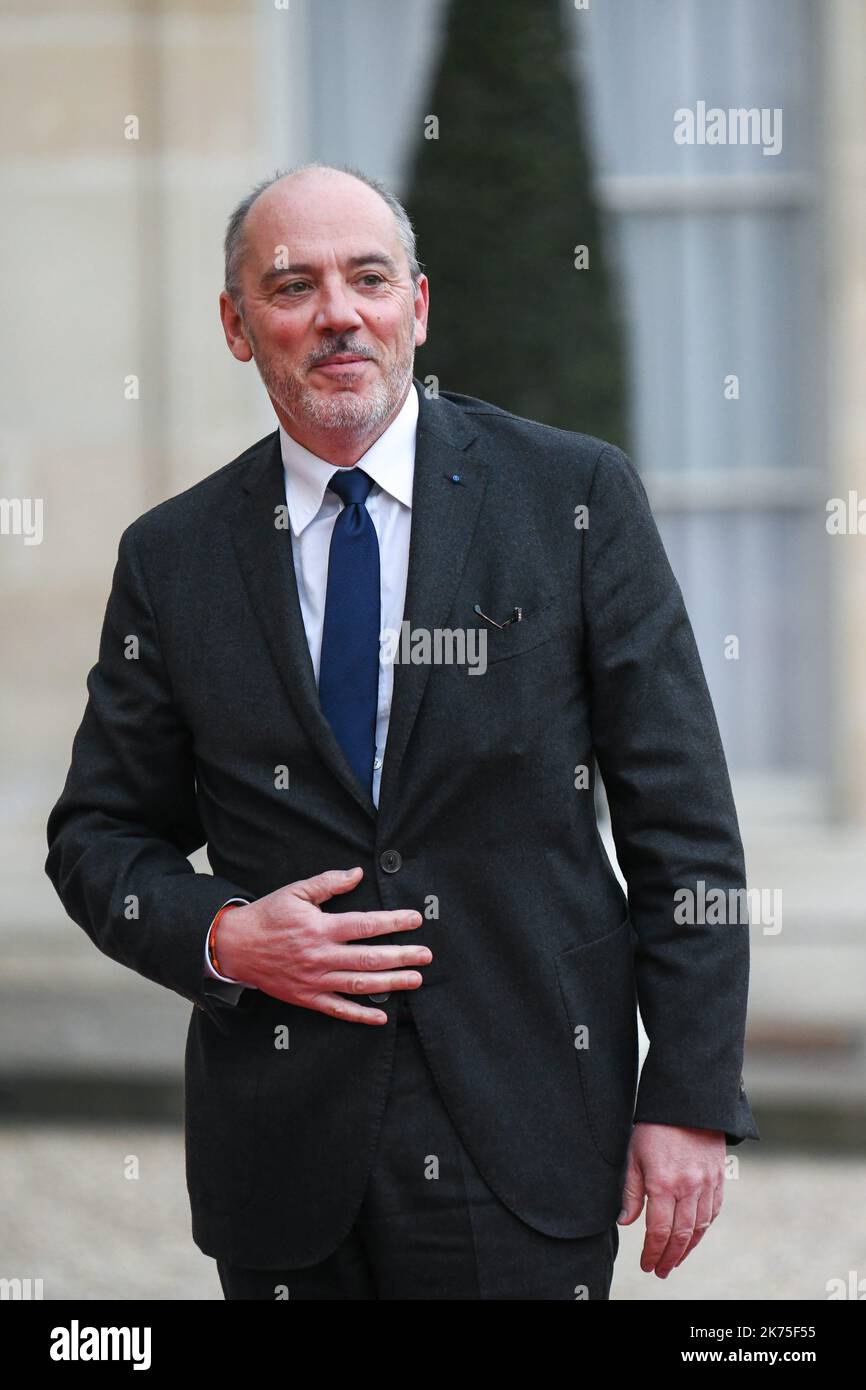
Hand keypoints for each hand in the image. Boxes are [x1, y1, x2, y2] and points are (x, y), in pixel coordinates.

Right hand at [213, 866, 429, 1023]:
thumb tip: (357, 873)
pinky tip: (381, 1016)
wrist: (235, 947)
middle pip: (369, 958)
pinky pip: (337, 1009)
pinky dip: (360, 1015)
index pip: (365, 925)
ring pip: (359, 985)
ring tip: (415, 980)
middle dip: (401, 957)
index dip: (393, 922)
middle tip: (425, 956)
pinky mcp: (307, 998)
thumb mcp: (296, 892)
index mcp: (320, 928)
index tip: (414, 920)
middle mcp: (321, 956)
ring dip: (390, 984)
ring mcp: (314, 980)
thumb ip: (329, 883)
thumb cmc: (267, 916)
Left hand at [617, 1122, 724, 1276]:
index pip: (659, 1231)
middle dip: (670, 1258)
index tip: (646, 1264)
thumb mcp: (634, 1155)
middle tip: (660, 1271)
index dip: (652, 1252)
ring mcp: (707, 1184)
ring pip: (700, 1228)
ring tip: (675, 1260)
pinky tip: (694, 1236)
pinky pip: (713, 1212)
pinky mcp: (719, 1178)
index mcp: (664, 1183)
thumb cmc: (655, 1127)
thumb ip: (631, 1191)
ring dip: (687, 1249)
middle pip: (681, 1235)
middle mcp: (689, 1188)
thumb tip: (625, 1221)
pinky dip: (703, 1229)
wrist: (688, 1102)